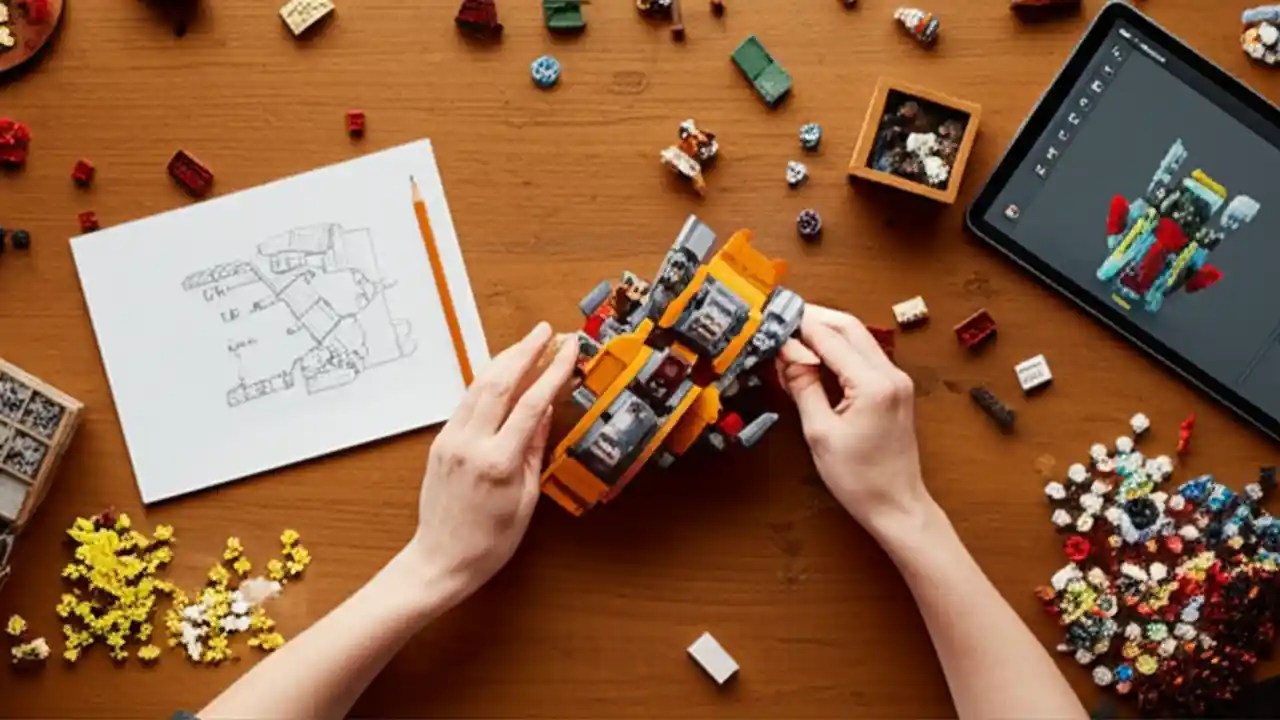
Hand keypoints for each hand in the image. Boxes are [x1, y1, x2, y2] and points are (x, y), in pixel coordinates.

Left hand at [405, 322, 576, 601]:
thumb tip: (545, 411)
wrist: (441, 560)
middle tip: (546, 331)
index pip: (531, 403)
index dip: (553, 372)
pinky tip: (501, 372)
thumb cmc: (490, 541)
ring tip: (527, 343)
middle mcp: (470, 444)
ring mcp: (450, 440)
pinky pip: (466, 402)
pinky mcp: (440, 442)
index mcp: (498, 462)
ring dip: (504, 360)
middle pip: (500, 382)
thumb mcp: (526, 499)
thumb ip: (535, 450)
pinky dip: (487, 382)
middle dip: (525, 351)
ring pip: (478, 386)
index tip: (570, 351)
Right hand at [776, 305, 933, 540]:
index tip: (773, 321)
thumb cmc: (860, 479)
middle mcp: (891, 375)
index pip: (830, 339)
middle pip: (849, 327)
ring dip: (826, 332)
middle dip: (814, 318)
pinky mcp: (894, 389)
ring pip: (858, 337)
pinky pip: (864, 356)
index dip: (799, 327)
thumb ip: (803, 387)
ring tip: (793, 336)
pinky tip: (815, 357)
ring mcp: (896, 380)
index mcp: (873, 385)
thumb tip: (787, 355)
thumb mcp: (820, 432)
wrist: (897, 505)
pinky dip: (838, 350)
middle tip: (781, 318)